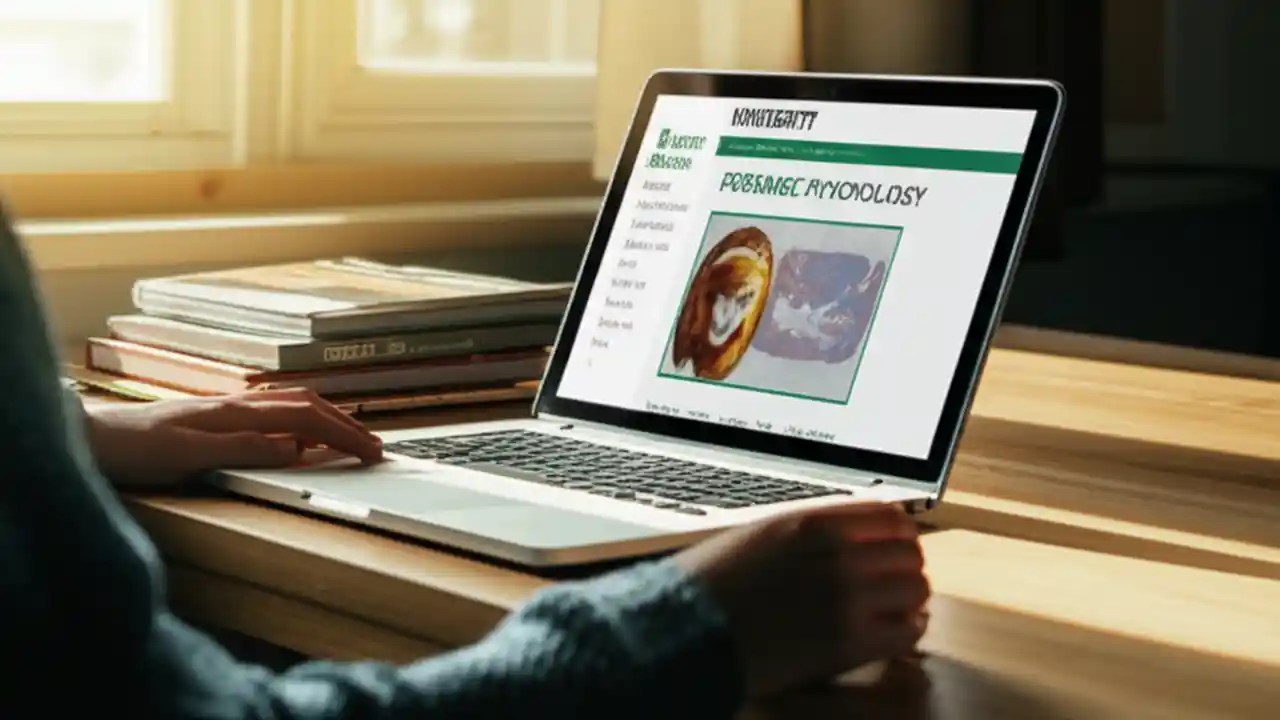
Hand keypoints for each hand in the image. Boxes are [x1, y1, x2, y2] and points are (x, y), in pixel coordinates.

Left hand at [85, 389, 382, 487]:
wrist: (90, 439)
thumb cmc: (133, 449)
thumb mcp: (188, 455)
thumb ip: (243, 448)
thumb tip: (294, 447)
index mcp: (237, 412)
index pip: (307, 418)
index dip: (344, 435)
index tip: (371, 453)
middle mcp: (237, 405)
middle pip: (307, 406)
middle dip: (346, 425)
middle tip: (374, 447)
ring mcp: (228, 410)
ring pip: (293, 406)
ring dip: (327, 420)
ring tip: (349, 439)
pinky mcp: (217, 419)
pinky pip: (274, 415)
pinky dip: (302, 423)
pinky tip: (299, 440)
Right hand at [674, 501, 929, 698]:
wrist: (686, 632)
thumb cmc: (710, 586)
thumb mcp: (759, 536)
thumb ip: (808, 532)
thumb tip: (846, 536)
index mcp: (813, 524)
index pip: (888, 515)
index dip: (898, 531)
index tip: (897, 542)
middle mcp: (836, 556)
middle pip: (908, 551)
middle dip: (904, 566)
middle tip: (894, 580)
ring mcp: (847, 600)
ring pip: (915, 589)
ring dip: (908, 598)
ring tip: (895, 608)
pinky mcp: (849, 643)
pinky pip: (908, 632)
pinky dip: (907, 631)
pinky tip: (894, 632)